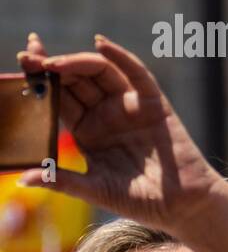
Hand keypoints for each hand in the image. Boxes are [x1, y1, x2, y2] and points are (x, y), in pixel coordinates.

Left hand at [16, 33, 221, 236]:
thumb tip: (24, 178)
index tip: (20, 63)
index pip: (58, 97)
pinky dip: (121, 57)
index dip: (39, 80)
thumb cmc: (142, 201)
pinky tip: (101, 44)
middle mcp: (106, 114)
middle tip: (27, 56)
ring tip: (53, 61)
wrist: (183, 206)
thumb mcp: (95, 190)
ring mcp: (130, 107)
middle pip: (75, 79)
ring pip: (100, 73)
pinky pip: (137, 75)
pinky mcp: (154, 104)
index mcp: (87, 132)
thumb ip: (62, 180)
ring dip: (76, 61)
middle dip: (50, 64)